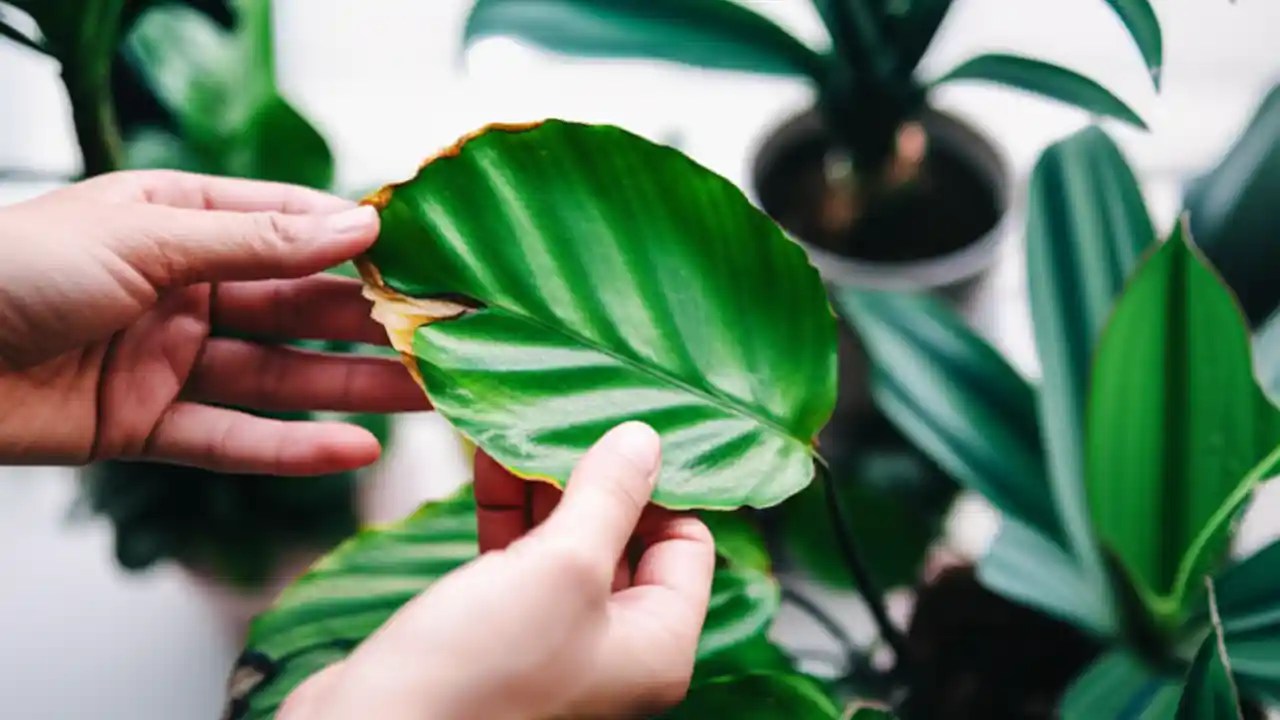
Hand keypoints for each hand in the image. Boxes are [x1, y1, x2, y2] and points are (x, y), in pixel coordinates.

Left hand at [0, 170, 426, 473]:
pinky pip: (231, 437)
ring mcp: (168, 357)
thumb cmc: (12, 267)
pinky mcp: (146, 423)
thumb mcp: (147, 238)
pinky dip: (289, 448)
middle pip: (297, 309)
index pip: (293, 229)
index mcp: (182, 221)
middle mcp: (184, 288)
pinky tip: (352, 449)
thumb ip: (258, 242)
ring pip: (279, 375)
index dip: (361, 247)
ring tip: (427, 396)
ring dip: (352, 388)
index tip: (430, 261)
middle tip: (447, 337)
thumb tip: (361, 221)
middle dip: (372, 323)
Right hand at [279, 422, 715, 719]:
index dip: (658, 487)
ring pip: (566, 543)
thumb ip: (610, 498)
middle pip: (625, 538)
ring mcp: (556, 641)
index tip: (619, 433)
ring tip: (520, 429)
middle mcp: (616, 649)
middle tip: (566, 418)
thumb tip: (647, 439)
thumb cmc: (481, 666)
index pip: (687, 544)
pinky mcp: (499, 633)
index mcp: (657, 646)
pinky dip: (507, 512)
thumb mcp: (562, 567)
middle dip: (593, 477)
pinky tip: (488, 462)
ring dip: (543, 487)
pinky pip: (519, 559)